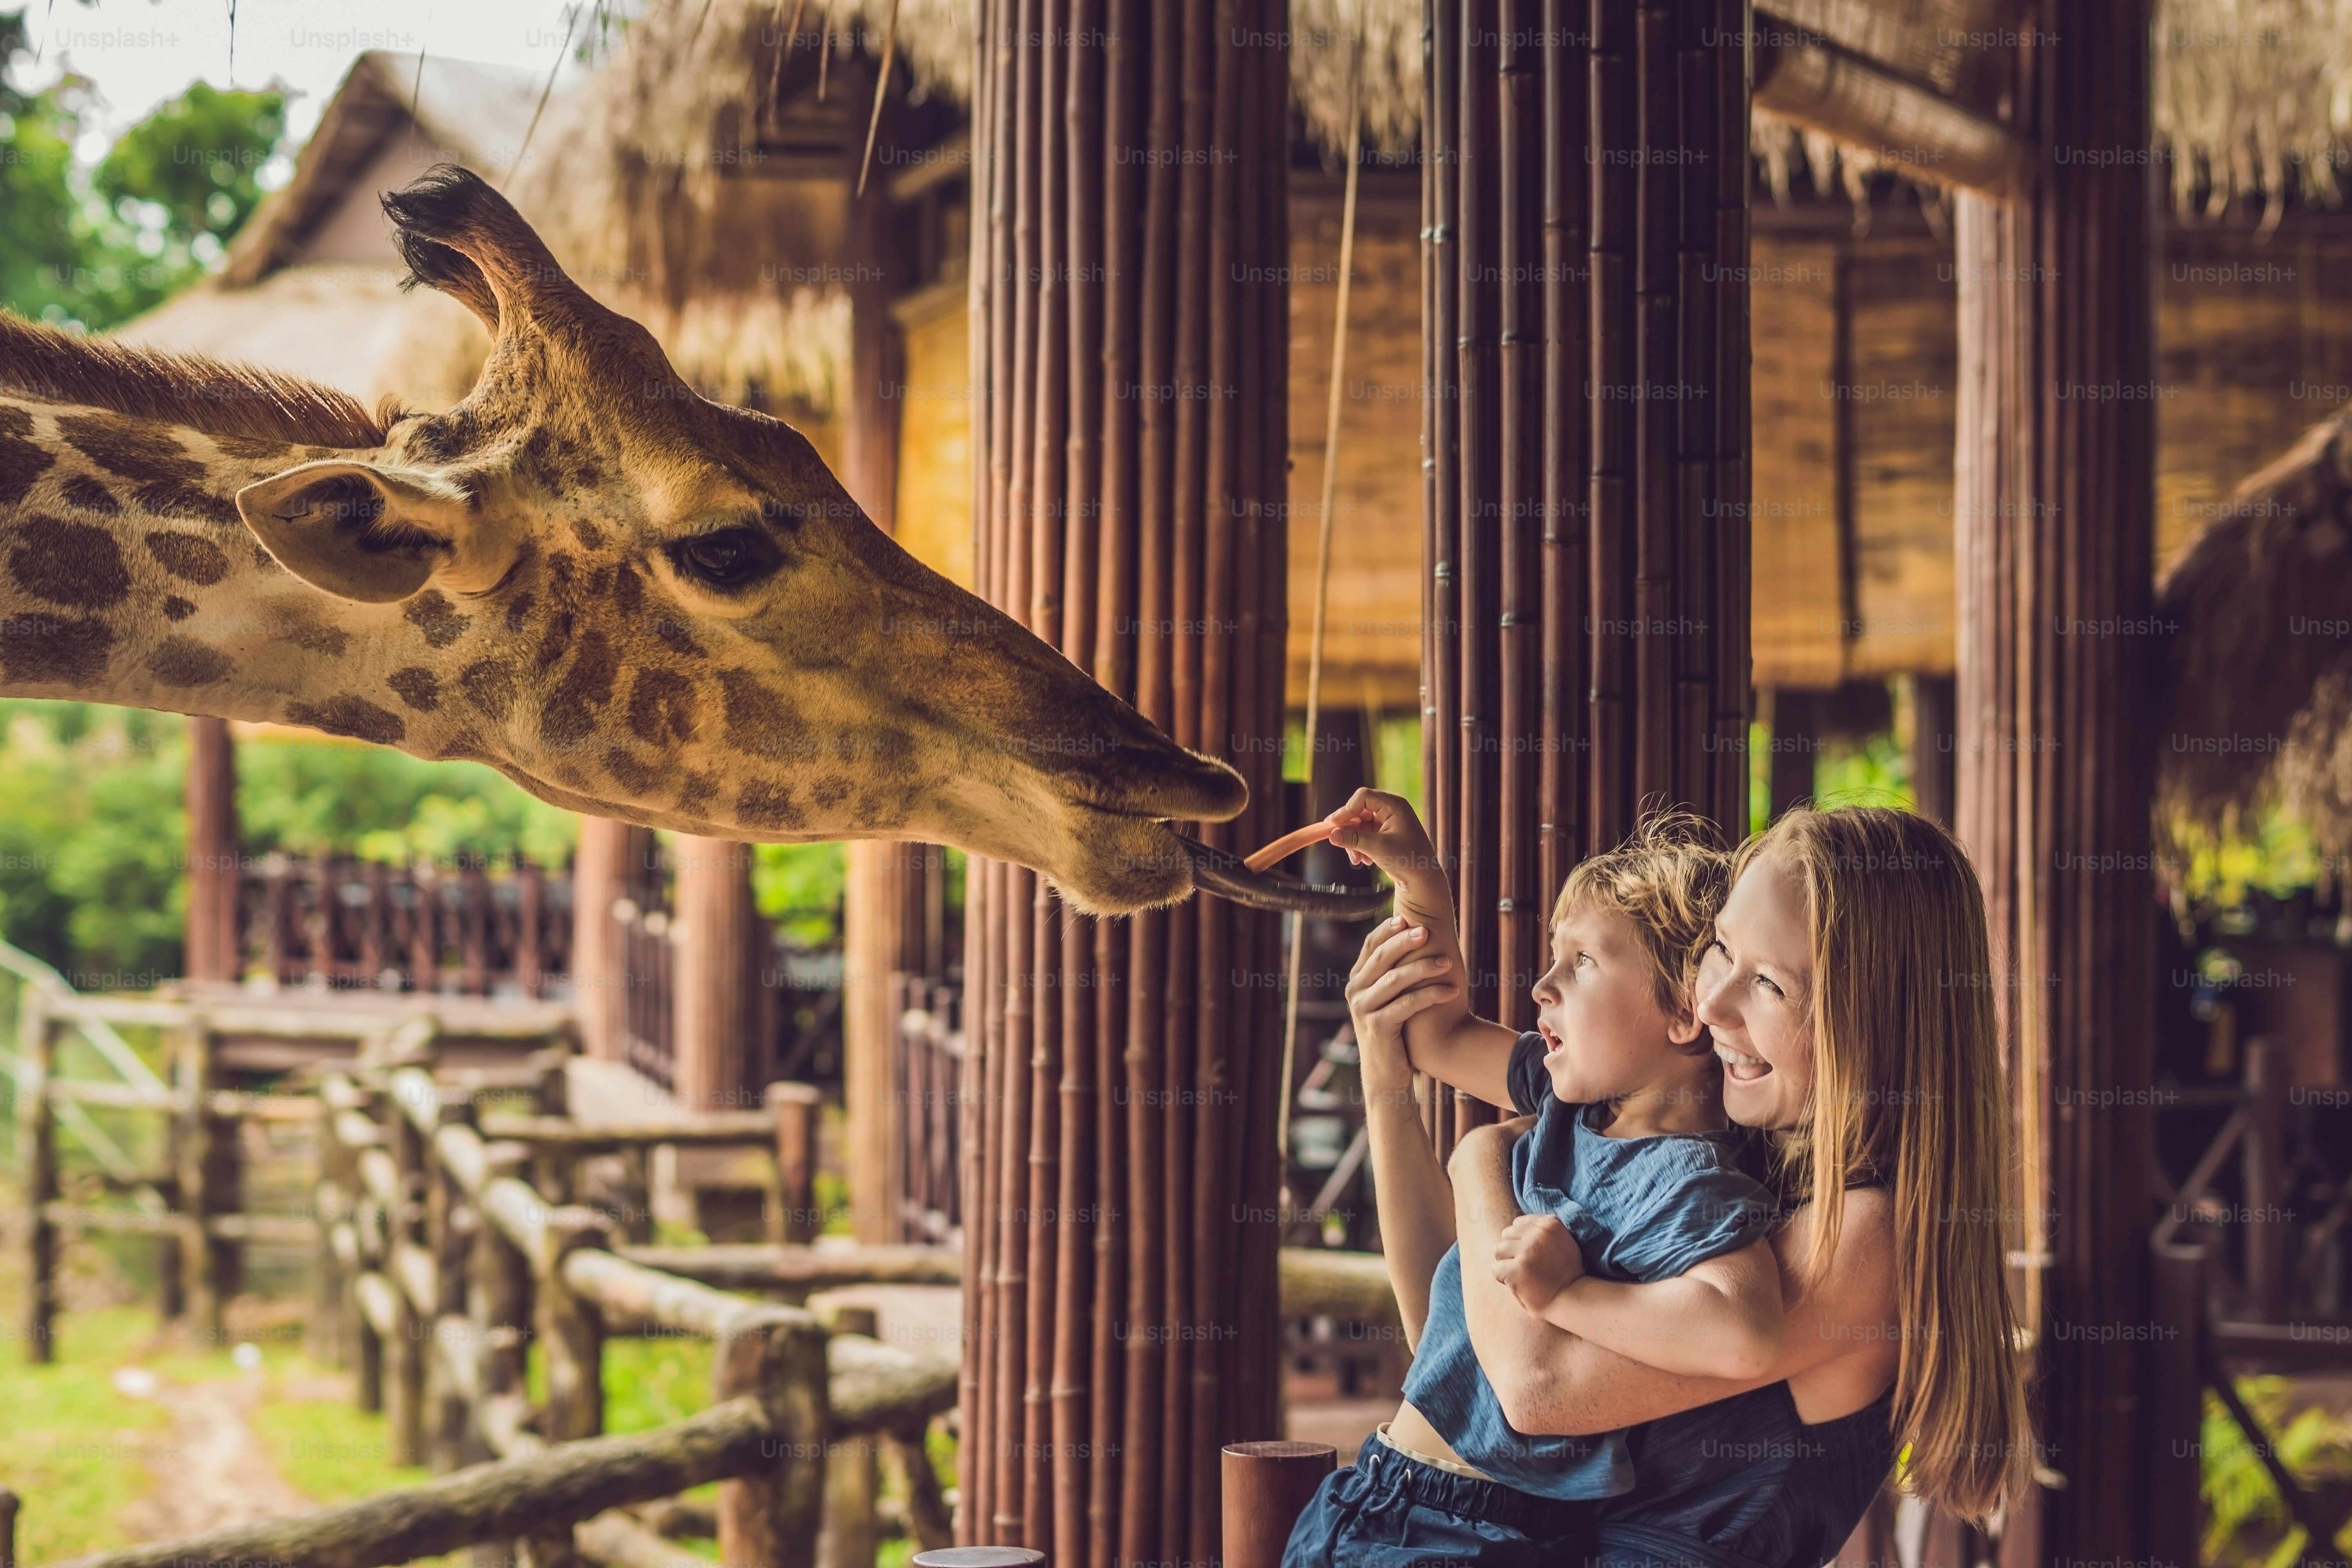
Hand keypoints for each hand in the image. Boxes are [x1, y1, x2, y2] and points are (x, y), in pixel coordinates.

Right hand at [1324, 788, 1444, 894]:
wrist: (1423, 880)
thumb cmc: (1407, 860)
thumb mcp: (1377, 848)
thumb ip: (1353, 839)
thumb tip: (1331, 834)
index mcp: (1394, 805)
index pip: (1363, 797)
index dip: (1346, 809)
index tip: (1333, 824)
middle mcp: (1391, 809)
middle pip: (1359, 810)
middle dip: (1349, 829)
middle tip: (1337, 841)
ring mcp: (1388, 821)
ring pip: (1360, 824)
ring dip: (1354, 841)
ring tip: (1356, 860)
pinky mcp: (1385, 834)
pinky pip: (1365, 834)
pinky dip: (1360, 846)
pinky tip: (1363, 860)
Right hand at [1347, 916, 1458, 1098]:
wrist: (1386, 1076)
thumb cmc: (1395, 1033)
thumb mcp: (1388, 1000)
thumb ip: (1392, 974)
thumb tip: (1415, 937)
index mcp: (1357, 981)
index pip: (1370, 945)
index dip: (1388, 929)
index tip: (1409, 917)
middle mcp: (1355, 992)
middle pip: (1381, 957)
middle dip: (1406, 941)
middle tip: (1428, 931)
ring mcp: (1363, 1010)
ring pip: (1395, 979)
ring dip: (1425, 967)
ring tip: (1449, 963)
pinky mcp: (1378, 1027)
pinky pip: (1408, 1003)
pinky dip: (1432, 994)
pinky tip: (1453, 991)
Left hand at [1494, 1213, 1585, 1314]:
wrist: (1572, 1300)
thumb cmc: (1566, 1273)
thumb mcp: (1562, 1242)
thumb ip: (1542, 1230)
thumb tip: (1515, 1223)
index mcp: (1550, 1224)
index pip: (1519, 1223)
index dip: (1522, 1241)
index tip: (1533, 1255)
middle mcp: (1538, 1234)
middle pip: (1506, 1234)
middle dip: (1512, 1251)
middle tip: (1527, 1267)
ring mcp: (1527, 1251)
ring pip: (1498, 1250)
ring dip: (1506, 1264)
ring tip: (1522, 1275)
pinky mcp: (1517, 1270)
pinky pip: (1496, 1269)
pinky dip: (1503, 1279)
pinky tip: (1519, 1285)